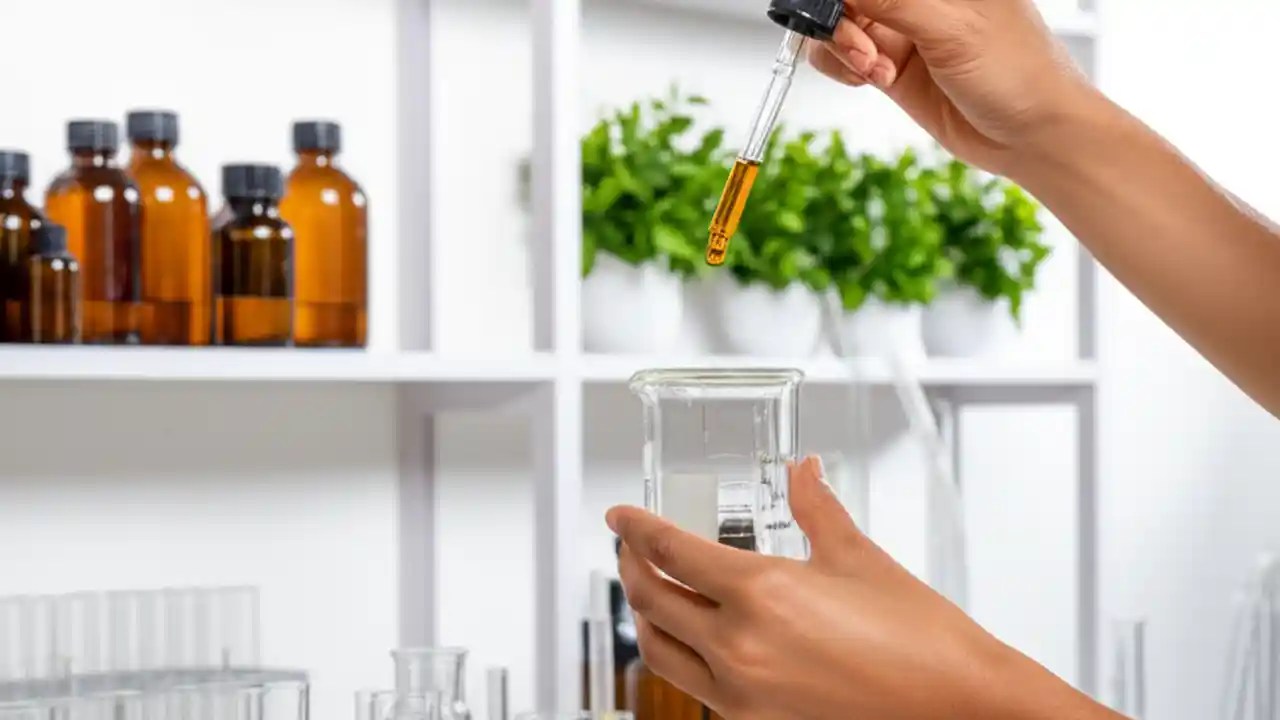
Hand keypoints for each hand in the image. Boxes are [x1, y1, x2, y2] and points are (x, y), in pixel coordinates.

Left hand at [608, 457, 1117, 719]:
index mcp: (761, 594)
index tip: (618, 515)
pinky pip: (692, 682)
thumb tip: (804, 469)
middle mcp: (740, 646)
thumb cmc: (919, 637)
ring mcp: (742, 692)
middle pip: (651, 599)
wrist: (956, 704)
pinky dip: (677, 652)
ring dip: (645, 613)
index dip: (634, 527)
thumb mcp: (857, 556)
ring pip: (659, 648)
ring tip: (649, 587)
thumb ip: (816, 506)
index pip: (670, 551)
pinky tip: (691, 635)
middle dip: (630, 564)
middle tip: (629, 544)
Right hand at [809, 0, 1097, 175]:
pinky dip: (843, 67)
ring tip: (874, 70)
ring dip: (842, 48)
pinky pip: (844, 57)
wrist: (1033, 136)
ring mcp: (902, 30)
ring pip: (839, 25)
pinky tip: (873, 78)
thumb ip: (894, 1)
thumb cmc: (1017, 73)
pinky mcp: (891, 66)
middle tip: (862, 50)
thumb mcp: (952, 29)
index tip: (838, 12)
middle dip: (842, 22)